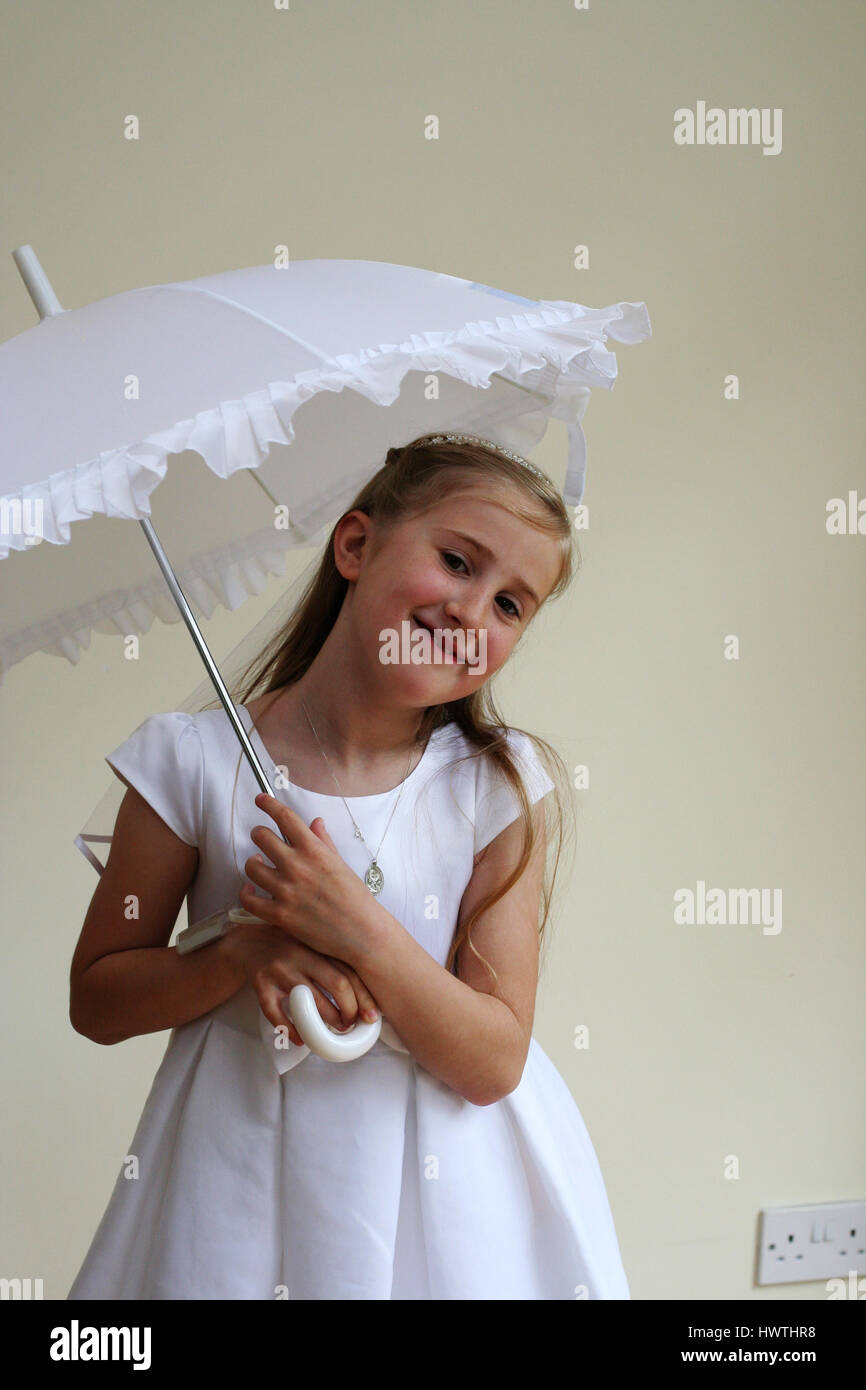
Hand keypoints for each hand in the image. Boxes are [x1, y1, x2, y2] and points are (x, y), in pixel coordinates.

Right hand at [221, 918, 380, 1044]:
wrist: (246, 942)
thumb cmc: (289, 947)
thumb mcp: (311, 944)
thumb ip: (334, 961)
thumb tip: (366, 993)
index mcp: (317, 945)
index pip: (349, 972)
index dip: (363, 997)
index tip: (372, 1017)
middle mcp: (300, 956)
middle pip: (336, 984)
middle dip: (348, 1010)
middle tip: (349, 1025)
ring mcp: (280, 971)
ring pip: (309, 1002)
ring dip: (325, 1024)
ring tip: (332, 1033)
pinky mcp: (261, 985)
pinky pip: (277, 1014)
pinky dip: (291, 1030)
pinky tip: (302, 1039)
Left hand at [239, 793, 380, 964]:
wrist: (362, 933)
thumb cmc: (355, 898)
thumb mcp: (341, 864)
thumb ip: (323, 842)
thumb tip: (314, 822)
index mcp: (314, 850)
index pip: (285, 817)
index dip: (269, 804)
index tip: (261, 799)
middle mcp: (297, 866)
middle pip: (261, 837)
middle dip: (258, 833)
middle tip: (261, 836)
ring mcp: (286, 890)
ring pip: (251, 866)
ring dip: (252, 862)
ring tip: (258, 864)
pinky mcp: (279, 914)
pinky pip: (249, 899)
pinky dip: (246, 892)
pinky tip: (250, 889)